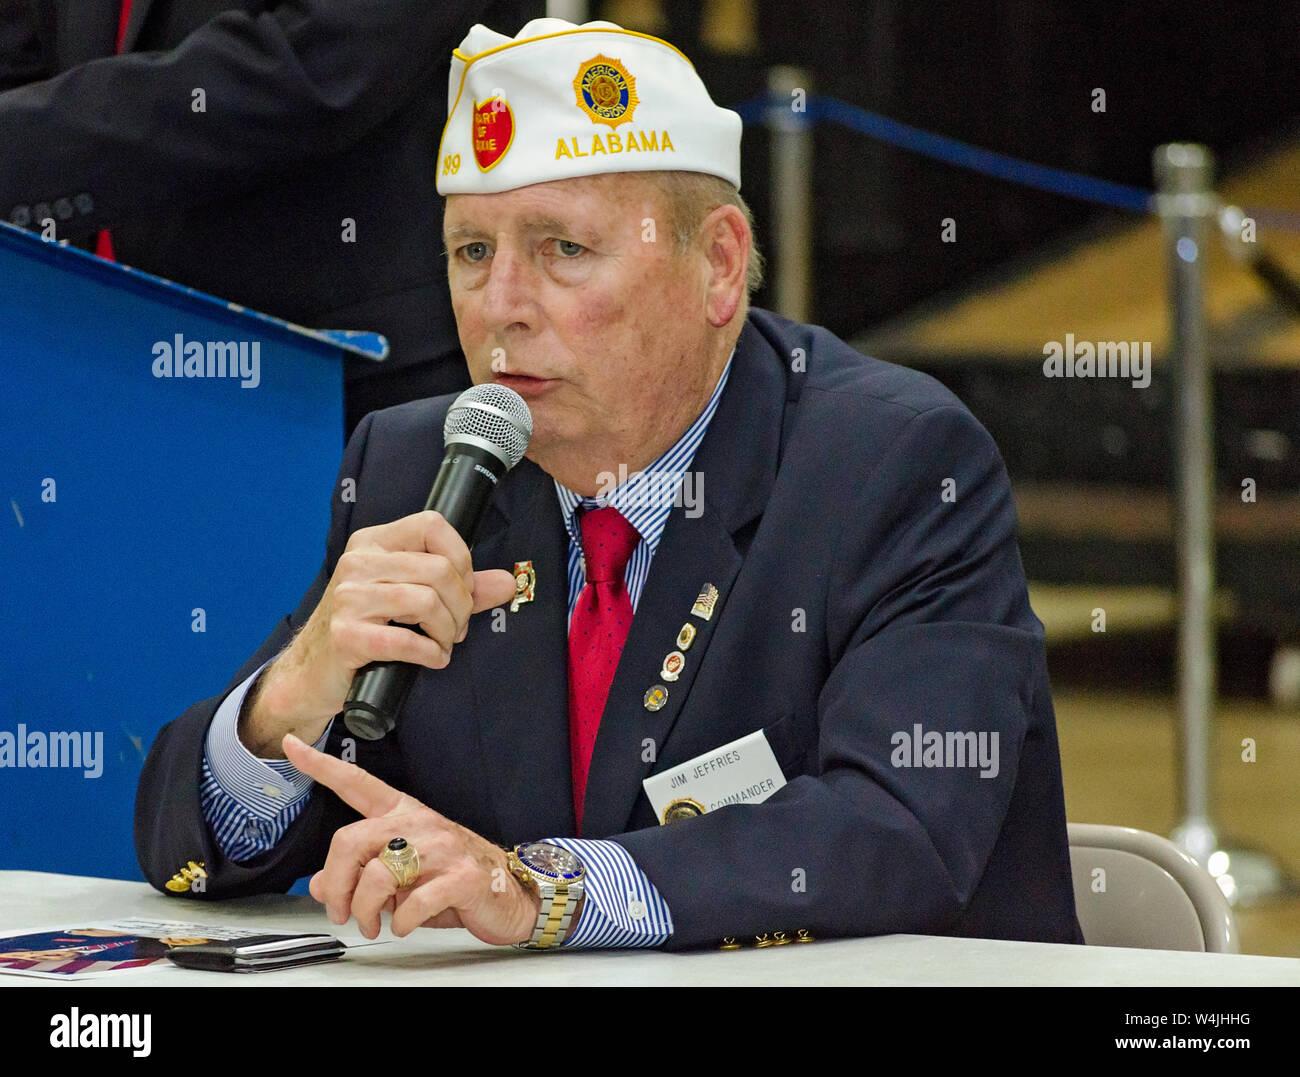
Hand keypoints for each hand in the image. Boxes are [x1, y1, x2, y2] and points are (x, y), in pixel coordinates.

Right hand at [242, 510, 516, 754]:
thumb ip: (459, 587)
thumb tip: (507, 582)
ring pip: (426, 602)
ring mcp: (348, 598)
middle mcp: (358, 563)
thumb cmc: (367, 628)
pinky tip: (432, 658)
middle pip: (438, 570)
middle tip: (458, 628)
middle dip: (462, 606)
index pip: (432, 525)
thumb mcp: (410, 598)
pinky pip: (406, 640)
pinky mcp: (346, 636)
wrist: (313, 671)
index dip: (461, 557)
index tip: (464, 588)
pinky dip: (431, 653)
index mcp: (374, 543)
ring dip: (448, 632)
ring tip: (444, 643)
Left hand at [283, 733, 540, 944]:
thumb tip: (322, 887)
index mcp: (403, 813)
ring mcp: (443, 849)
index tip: (292, 745)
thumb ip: (358, 875)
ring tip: (371, 923)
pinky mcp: (462, 877)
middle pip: (351, 841)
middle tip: (341, 910)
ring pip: (377, 875)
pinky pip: (413, 902)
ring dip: (364, 910)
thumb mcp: (400, 876)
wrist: (510, 894)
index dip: (321, 765)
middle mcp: (420, 824)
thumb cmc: (453, 878)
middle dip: (336, 885)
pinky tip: (403, 924)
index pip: (357, 783)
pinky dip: (400, 922)